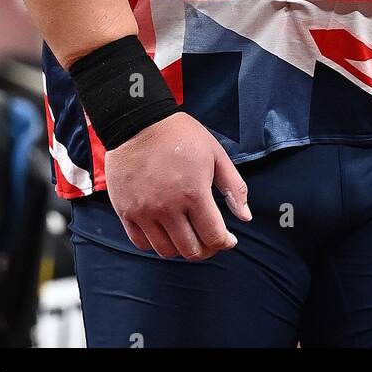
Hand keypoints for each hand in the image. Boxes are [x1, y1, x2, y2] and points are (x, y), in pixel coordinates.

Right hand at [104, 112, 252, 260]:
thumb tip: (246, 217)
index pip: (214, 237)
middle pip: (191, 250)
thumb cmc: (180, 134)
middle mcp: (167, 207)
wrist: (137, 120)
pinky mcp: (126, 211)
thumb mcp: (215, 153)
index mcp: (193, 193)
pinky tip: (165, 229)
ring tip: (188, 233)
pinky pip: (141, 243)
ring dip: (181, 248)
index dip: (225, 243)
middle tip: (209, 238)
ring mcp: (144, 211)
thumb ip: (233, 186)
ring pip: (166, 251)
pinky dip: (155, 243)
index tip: (229, 239)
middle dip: (206, 249)